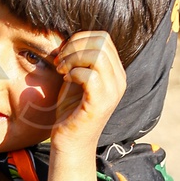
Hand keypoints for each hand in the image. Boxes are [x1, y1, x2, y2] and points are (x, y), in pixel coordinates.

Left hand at [44, 31, 126, 180]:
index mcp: (115, 72)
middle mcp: (119, 80)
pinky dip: (73, 72)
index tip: (63, 52)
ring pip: (97, 55)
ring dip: (73, 57)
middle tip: (60, 60)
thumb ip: (78, 59)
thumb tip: (70, 38)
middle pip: (102, 41)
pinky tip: (65, 79)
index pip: (104, 37)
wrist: (70, 143)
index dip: (80, 38)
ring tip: (61, 69)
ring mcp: (112, 92)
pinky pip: (90, 75)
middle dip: (75, 44)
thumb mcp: (75, 79)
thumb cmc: (70, 111)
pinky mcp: (100, 104)